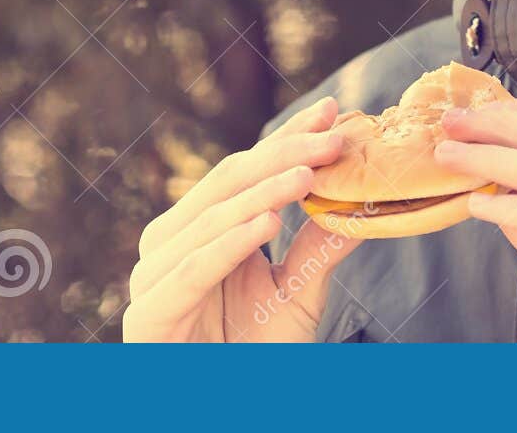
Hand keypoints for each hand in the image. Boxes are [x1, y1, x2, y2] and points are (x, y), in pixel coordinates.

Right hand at [124, 96, 360, 341]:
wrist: (219, 413)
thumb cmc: (253, 357)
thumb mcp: (297, 294)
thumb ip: (320, 247)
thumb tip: (368, 201)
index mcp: (199, 228)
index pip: (245, 169)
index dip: (288, 138)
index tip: (333, 113)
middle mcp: (169, 243)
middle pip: (227, 184)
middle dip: (283, 156)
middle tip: (333, 138)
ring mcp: (152, 277)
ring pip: (211, 219)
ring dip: (262, 193)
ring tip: (307, 174)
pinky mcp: (148, 314)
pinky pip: (194, 269)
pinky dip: (230, 243)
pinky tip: (267, 222)